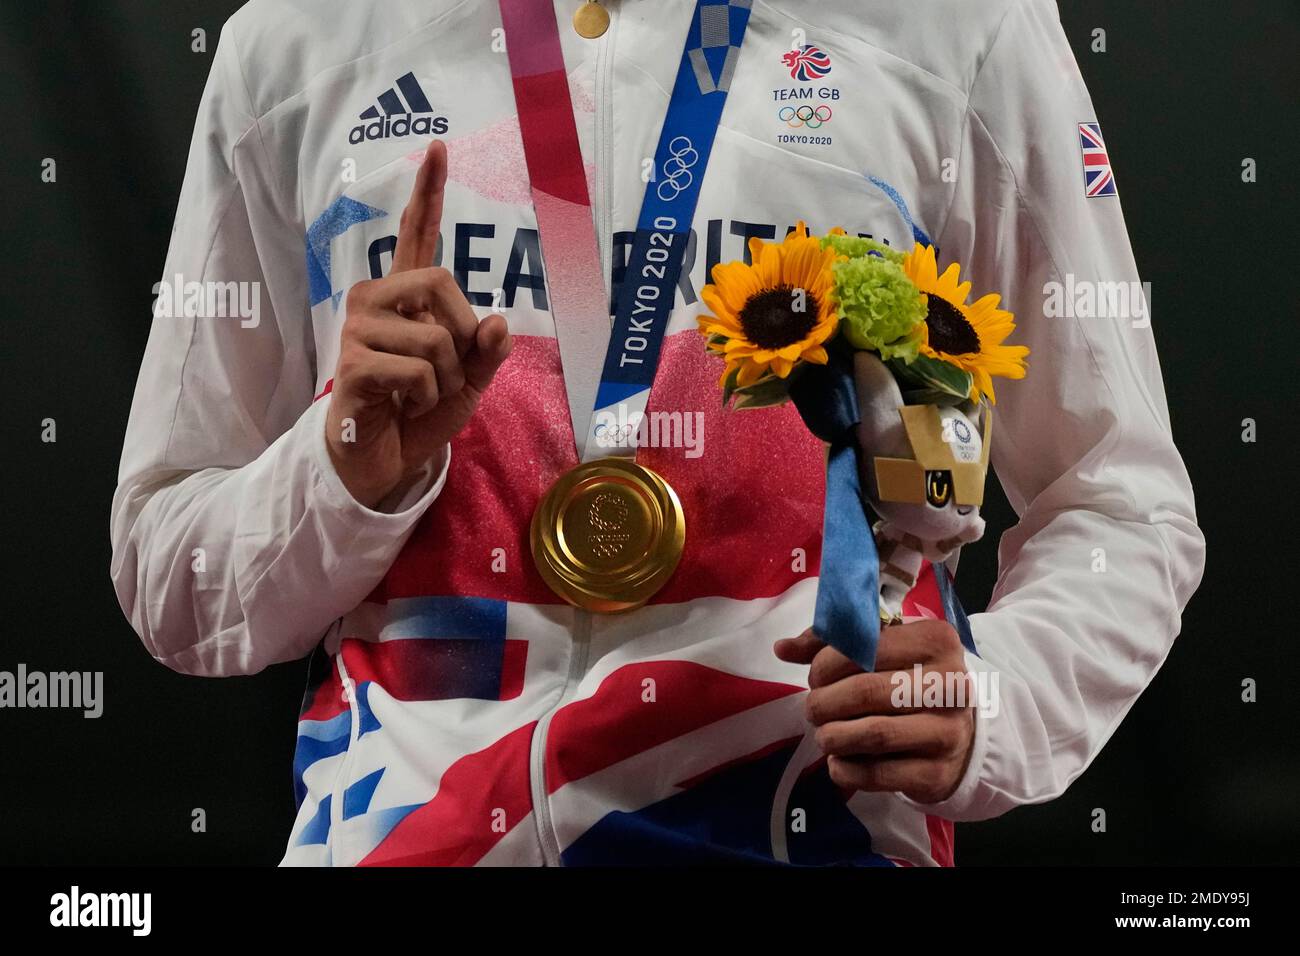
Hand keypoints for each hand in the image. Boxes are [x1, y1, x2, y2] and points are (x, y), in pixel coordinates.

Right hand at [325, 139, 511, 507]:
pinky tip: (402, 406)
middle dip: (463, 334)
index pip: (417, 237)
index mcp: (405, 298)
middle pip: (441, 281)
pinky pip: (418, 371)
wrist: (383, 459)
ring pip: (436, 337)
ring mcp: (358, 329)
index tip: (438, 148)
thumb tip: (497, 321)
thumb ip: (486, 352)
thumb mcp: (468, 383)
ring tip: (420, 395)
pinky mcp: (353, 364)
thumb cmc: (420, 413)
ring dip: (445, 378)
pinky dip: (426, 397)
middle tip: (447, 371)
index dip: (429, 193)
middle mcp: (375, 301)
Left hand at [774, 620, 975, 803]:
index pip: (868, 646)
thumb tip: (781, 648)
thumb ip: (831, 644)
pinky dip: (845, 769)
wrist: (961, 736)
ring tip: (824, 734)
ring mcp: (947, 732)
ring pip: (872, 734)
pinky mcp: (936, 774)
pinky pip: (877, 774)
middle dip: (824, 702)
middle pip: (866, 692)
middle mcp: (951, 685)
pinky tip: (839, 760)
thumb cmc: (910, 682)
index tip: (815, 676)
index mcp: (937, 641)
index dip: (827, 662)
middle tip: (813, 708)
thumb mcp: (882, 651)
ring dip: (832, 736)